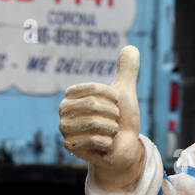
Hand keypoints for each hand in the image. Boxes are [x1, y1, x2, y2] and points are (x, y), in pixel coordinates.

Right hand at [59, 45, 144, 190]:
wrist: (123, 147)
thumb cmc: (121, 119)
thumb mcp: (125, 92)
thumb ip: (127, 70)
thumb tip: (130, 47)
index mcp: (72, 95)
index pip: (93, 89)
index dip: (112, 96)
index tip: (116, 103)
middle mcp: (64, 110)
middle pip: (92, 105)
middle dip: (112, 114)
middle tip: (114, 120)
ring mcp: (64, 128)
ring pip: (93, 122)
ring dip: (111, 128)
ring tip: (110, 132)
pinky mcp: (70, 146)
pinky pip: (94, 139)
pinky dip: (107, 141)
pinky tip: (106, 144)